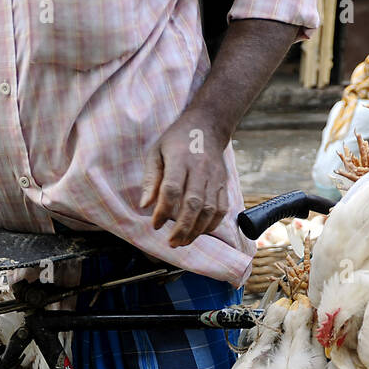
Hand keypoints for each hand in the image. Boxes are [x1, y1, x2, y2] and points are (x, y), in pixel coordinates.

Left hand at [141, 111, 230, 247]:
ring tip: (183, 242)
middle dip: (182, 227)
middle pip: (193, 203)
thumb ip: (151, 179)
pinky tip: (200, 232)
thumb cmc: (176, 142)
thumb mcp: (156, 152)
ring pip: (209, 210)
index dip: (163, 210)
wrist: (207, 126)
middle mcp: (200, 169)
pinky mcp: (224, 184)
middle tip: (172, 243)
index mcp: (180, 159)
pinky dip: (212, 224)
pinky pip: (222, 209)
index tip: (155, 224)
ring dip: (197, 230)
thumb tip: (145, 206)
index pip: (172, 189)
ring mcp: (215, 177)